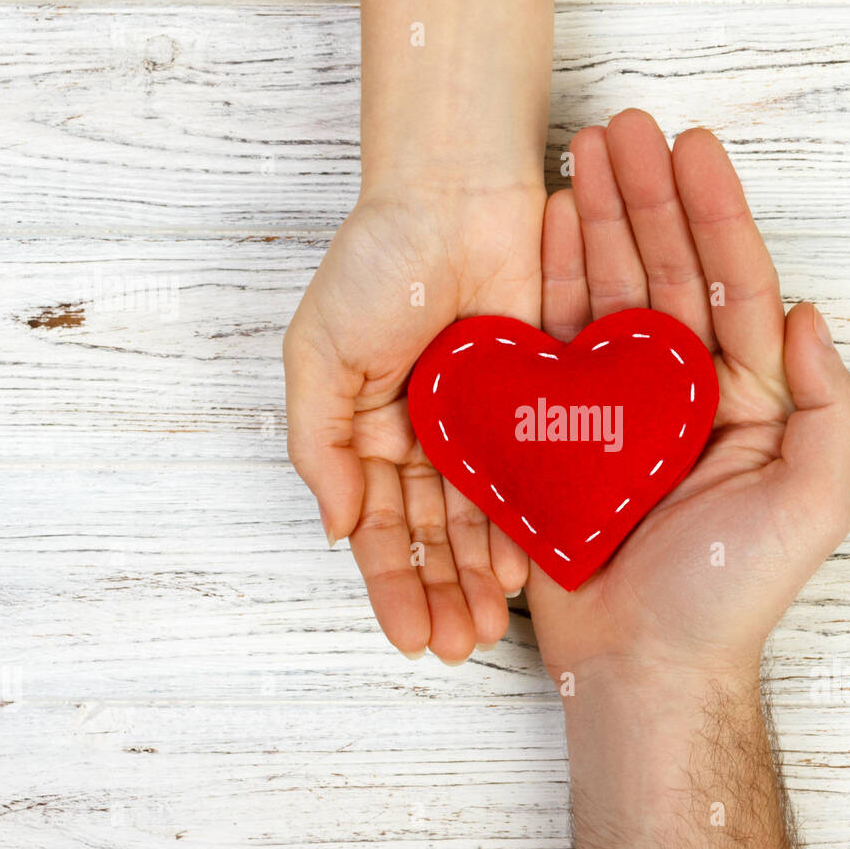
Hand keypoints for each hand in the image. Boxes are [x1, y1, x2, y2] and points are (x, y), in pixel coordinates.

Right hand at [283, 181, 543, 660]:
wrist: (454, 196)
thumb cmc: (375, 265)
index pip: (376, 527)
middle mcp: (425, 437)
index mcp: (368, 431)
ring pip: (479, 518)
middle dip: (438, 596)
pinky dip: (521, 523)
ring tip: (487, 631)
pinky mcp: (532, 403)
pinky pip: (526, 476)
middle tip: (453, 651)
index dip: (390, 585)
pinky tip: (521, 570)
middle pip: (429, 536)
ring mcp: (480, 424)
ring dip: (477, 577)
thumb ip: (318, 444)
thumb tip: (333, 527)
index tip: (406, 639)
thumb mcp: (318, 356)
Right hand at [529, 109, 849, 683]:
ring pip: (610, 295)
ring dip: (597, 224)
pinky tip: (544, 233)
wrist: (641, 666)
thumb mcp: (813, 502)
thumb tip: (812, 315)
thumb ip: (831, 408)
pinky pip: (559, 346)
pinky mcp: (566, 431)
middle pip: (667, 274)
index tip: (692, 148)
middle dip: (646, 198)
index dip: (716, 214)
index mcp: (750, 400)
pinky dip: (551, 286)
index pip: (736, 286)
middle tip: (619, 129)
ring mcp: (623, 408)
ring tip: (577, 159)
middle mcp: (686, 393)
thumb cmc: (728, 595)